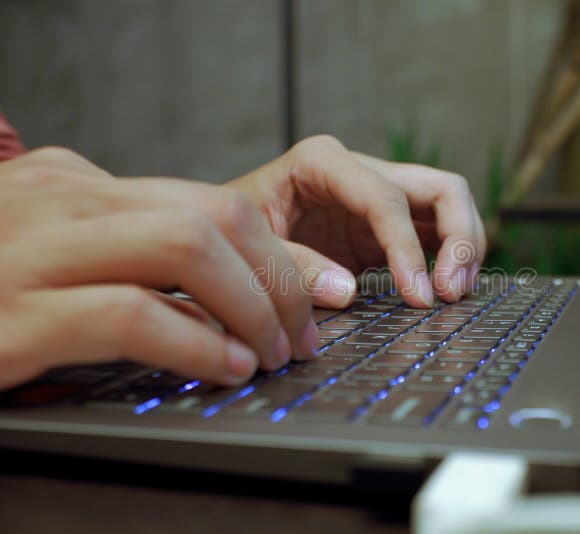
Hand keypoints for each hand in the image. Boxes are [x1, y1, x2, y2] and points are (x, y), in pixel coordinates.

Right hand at [0, 148, 315, 390]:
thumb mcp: (54, 252)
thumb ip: (127, 254)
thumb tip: (223, 289)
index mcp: (71, 183)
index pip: (210, 202)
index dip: (276, 256)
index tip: (305, 299)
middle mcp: (57, 200)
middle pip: (214, 217)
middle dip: (279, 280)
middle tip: (300, 334)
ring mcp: (32, 251)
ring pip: (187, 247)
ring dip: (253, 309)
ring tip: (272, 354)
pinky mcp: (13, 318)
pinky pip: (133, 316)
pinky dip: (198, 344)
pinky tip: (227, 368)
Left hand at [227, 135, 486, 308]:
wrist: (222, 235)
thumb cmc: (229, 232)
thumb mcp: (250, 246)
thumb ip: (294, 267)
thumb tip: (350, 293)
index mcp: (322, 161)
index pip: (386, 198)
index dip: (408, 248)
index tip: (418, 295)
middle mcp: (359, 171)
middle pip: (440, 187)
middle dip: (458, 237)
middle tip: (450, 292)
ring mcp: (377, 195)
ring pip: (449, 204)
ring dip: (465, 246)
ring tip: (455, 293)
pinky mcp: (383, 226)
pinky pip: (435, 233)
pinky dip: (450, 258)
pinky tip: (447, 289)